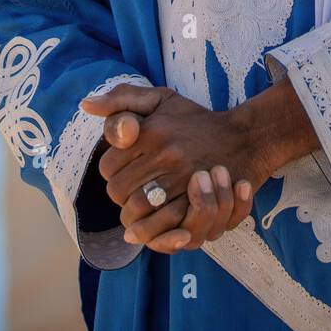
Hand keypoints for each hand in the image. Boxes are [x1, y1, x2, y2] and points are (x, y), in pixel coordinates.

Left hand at [81, 84, 267, 252]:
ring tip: (137, 214)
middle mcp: (166, 153)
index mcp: (151, 131)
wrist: (244, 138)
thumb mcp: (160, 99)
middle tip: (131, 193)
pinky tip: (151, 229)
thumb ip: (121, 99)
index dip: (111, 172)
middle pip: (119, 191)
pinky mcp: (200, 200)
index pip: (108, 166)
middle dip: (120, 196)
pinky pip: (165, 225)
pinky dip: (155, 232)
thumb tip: (86, 104)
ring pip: (139, 211)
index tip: (124, 170)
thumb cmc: (195, 120)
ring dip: (133, 217)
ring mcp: (184, 178)